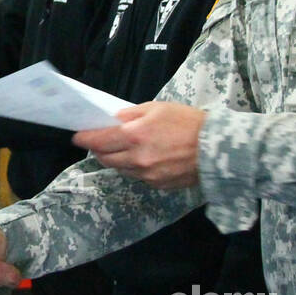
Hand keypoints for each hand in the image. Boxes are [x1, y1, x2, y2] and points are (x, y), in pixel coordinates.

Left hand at [73, 101, 205, 187]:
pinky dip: (135, 168)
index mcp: (134, 136)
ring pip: (120, 169)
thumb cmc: (188, 122)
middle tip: (100, 141)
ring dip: (116, 159)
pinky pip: (137, 177)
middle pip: (105, 158)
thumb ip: (130, 115)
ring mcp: (146, 175)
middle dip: (99, 149)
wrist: (218, 148)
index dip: (84, 138)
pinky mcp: (156, 185)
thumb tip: (111, 120)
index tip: (77, 136)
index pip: (98, 140)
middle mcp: (136, 159)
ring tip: (124, 149)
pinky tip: (145, 158)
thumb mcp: (158, 108)